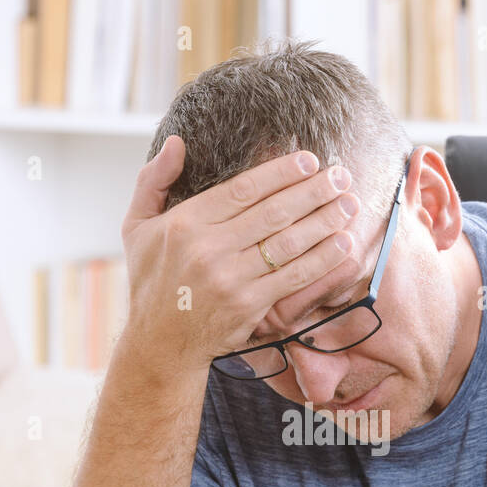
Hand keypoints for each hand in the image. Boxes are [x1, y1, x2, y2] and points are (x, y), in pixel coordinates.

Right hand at [120, 135, 362, 371]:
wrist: (160, 343)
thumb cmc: (151, 281)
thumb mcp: (136, 226)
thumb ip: (153, 180)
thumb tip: (177, 142)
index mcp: (185, 223)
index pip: (243, 189)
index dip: (281, 173)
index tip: (310, 161)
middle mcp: (209, 248)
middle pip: (273, 212)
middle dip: (314, 191)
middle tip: (342, 176)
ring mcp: (231, 279)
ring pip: (288, 242)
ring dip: (325, 221)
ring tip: (350, 205)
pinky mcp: (249, 305)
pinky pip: (293, 277)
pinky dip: (322, 260)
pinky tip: (343, 244)